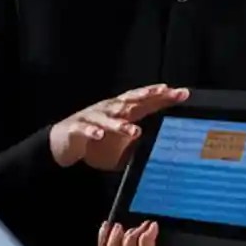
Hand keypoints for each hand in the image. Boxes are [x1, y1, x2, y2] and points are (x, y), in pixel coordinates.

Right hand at [49, 84, 188, 169]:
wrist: (63, 143)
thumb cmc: (97, 143)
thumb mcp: (123, 146)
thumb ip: (140, 145)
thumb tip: (164, 152)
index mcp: (123, 112)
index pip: (147, 102)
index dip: (164, 97)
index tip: (183, 93)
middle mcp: (109, 110)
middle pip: (131, 100)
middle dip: (148, 96)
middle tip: (164, 92)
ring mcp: (92, 117)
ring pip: (109, 117)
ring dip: (121, 123)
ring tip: (134, 130)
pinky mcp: (76, 128)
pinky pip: (84, 128)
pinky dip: (92, 131)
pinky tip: (99, 134)